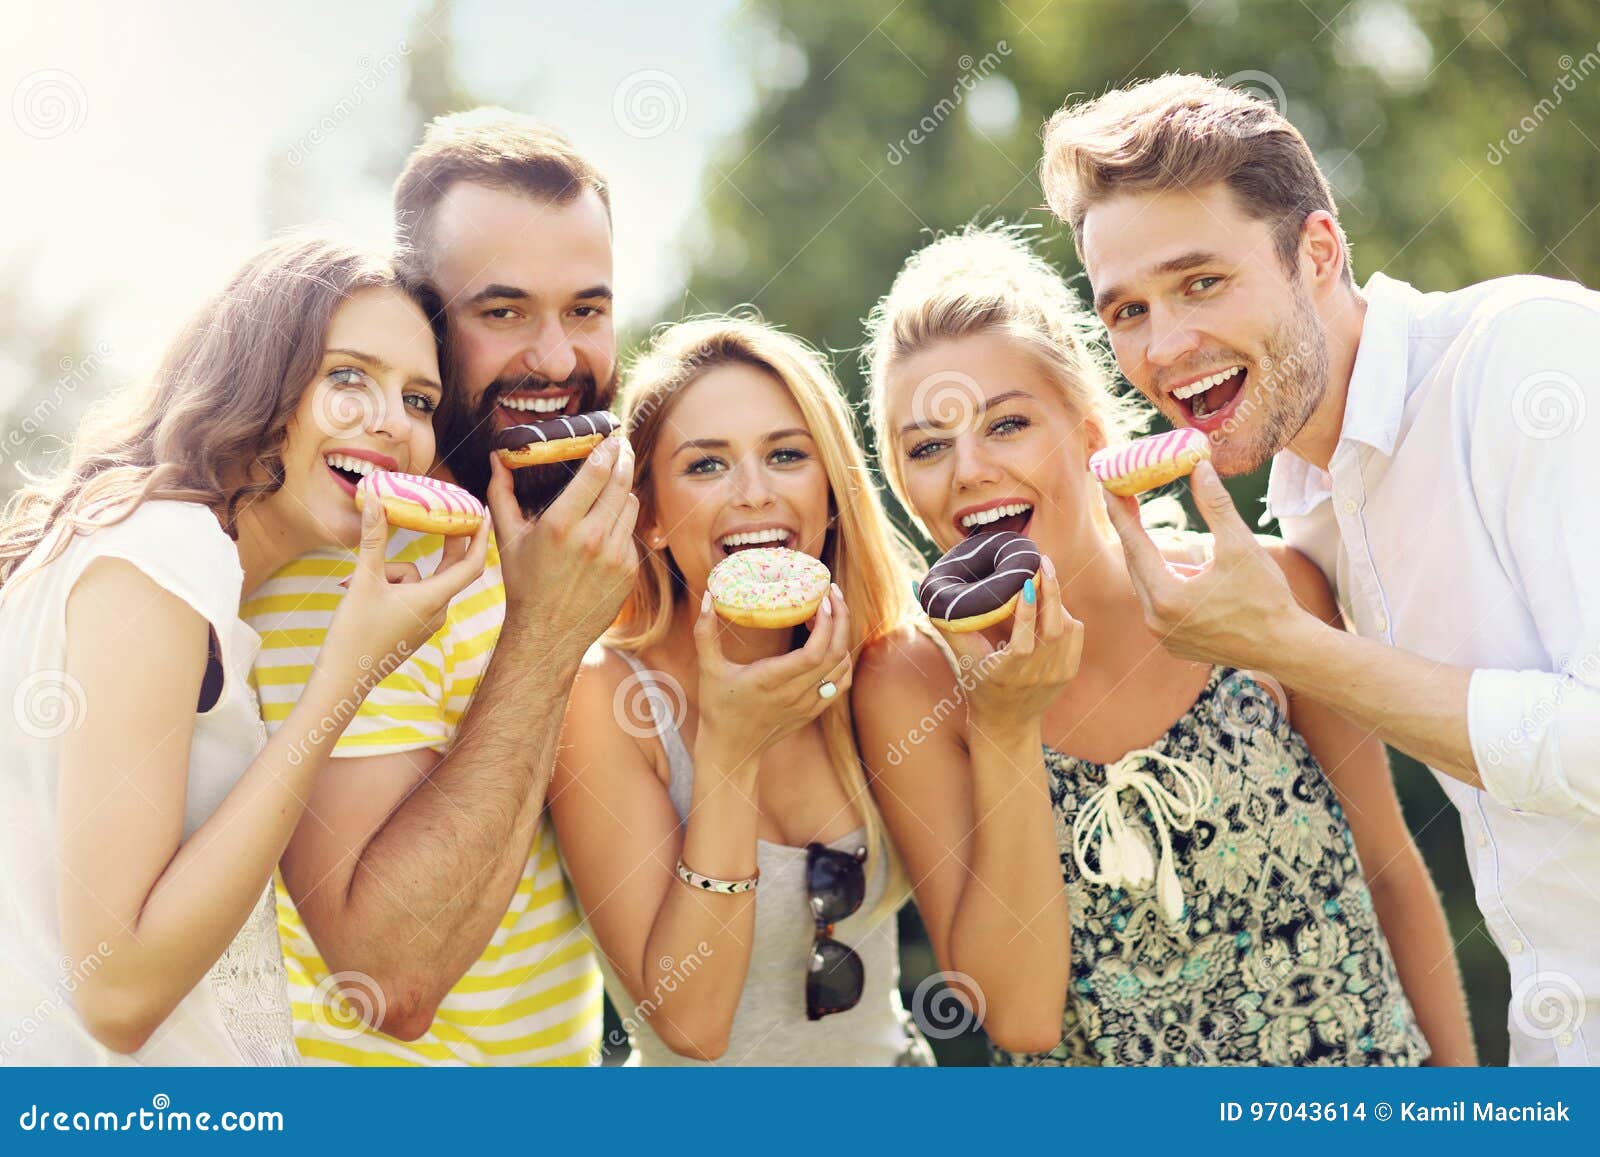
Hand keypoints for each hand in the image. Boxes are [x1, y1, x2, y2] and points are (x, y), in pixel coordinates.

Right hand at [321, 500, 489, 688]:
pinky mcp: (414, 629)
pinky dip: (396, 587)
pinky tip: (368, 598)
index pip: (472, 565)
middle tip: (443, 516)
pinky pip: (413, 596)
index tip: (483, 515)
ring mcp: (427, 623)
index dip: (481, 538)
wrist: (343, 680)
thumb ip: (374, 539)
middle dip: (445, 543)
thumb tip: (377, 501)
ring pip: (420, 581)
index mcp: (434, 600)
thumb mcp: (363, 581)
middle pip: (449, 569)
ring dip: (397, 573)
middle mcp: (438, 612)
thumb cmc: (354, 634)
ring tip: (361, 586)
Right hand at [487, 435, 640, 661]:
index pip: (597, 472)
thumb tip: (498, 457)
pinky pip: (631, 533)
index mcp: (560, 524)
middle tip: (622, 445)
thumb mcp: (507, 538)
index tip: (611, 436)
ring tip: (614, 482)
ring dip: (623, 489)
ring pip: (631, 504)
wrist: (548, 633)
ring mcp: (615, 555)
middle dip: (623, 458)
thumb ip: (501, 493)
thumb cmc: (524, 583)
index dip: (608, 448)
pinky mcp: (629, 570)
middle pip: (621, 482)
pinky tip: (607, 523)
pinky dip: (621, 523)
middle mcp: (592, 538)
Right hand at [692, 584, 851, 773]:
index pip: (814, 653)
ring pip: (842, 666)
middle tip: (832, 594)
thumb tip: (707, 596)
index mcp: (771, 681)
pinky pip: (840, 683)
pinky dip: (843, 660)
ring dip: (842, 636)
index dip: (825, 624)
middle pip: (835, 653)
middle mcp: (795, 694)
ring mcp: (808, 704)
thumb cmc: (718, 707)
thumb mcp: (708, 669)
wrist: (731, 749)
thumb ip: (705, 632)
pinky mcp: (813, 711)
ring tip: (829, 613)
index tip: (821, 600)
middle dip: (840, 619)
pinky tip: (831, 643)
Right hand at [941, 554, 1082, 730]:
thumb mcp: (961, 659)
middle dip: (1051, 592)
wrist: (1007, 723)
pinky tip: (1053, 605)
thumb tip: (920, 588)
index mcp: (1005, 673)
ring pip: (1066, 628)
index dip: (1026, 613)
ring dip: (1056, 601)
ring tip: (1044, 577)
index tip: (1026, 584)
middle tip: (1042, 562)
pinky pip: (1075, 634)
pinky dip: (1066, 615)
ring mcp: (1055, 676)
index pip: (1022, 643)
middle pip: (1052, 630)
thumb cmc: (978, 685)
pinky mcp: (1068, 672)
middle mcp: (1034, 676)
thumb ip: (946, 625)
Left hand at [1103, 459, 1306, 668]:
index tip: (1108, 487)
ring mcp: (1164, 636)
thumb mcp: (1241, 546)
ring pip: (1147, 585)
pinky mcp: (1174, 644)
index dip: (1120, 512)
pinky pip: (1160, 605)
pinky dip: (1165, 582)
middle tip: (1128, 497)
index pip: (1134, 545)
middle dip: (1132, 530)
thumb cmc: (1266, 598)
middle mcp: (1156, 620)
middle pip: (1136, 565)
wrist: (1285, 648)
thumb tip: (1199, 467)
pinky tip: (1179, 568)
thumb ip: (1215, 505)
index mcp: (1167, 597)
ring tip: (1151, 528)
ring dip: (1152, 557)